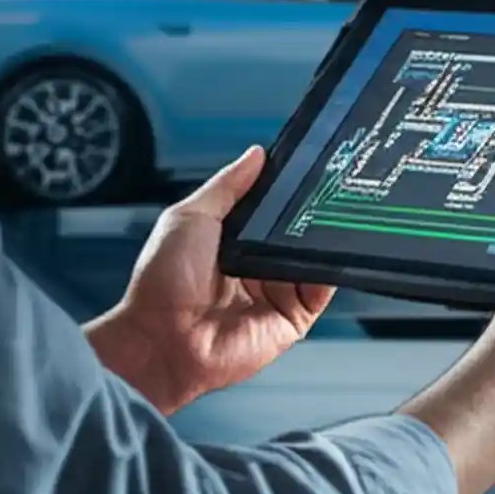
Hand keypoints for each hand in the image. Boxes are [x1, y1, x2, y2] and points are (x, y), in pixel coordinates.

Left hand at [86, 146, 334, 413]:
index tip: (309, 168)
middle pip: (295, 234)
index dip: (287, 192)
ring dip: (322, 242)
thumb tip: (256, 155)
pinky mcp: (289, 320)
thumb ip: (226, 186)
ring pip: (311, 260)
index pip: (270, 210)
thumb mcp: (190, 216)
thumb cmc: (161, 281)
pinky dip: (329, 273)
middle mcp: (253, 266)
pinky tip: (329, 255)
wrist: (161, 338)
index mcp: (229, 240)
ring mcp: (273, 293)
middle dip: (311, 215)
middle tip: (331, 190)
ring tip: (333, 217)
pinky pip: (319, 292)